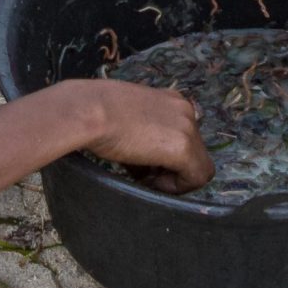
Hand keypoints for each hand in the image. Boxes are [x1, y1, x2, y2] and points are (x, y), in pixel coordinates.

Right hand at [75, 79, 214, 193]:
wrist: (88, 110)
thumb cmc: (96, 112)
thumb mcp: (127, 118)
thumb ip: (145, 134)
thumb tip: (148, 163)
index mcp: (172, 100)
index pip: (184, 136)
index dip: (166, 156)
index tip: (143, 163)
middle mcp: (186, 110)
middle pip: (193, 151)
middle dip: (170, 167)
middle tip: (142, 173)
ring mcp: (188, 128)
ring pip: (199, 166)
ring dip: (172, 178)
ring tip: (142, 178)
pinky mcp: (183, 148)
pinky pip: (196, 178)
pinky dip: (174, 187)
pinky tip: (148, 182)